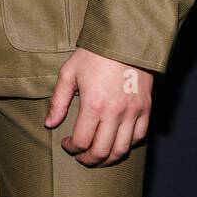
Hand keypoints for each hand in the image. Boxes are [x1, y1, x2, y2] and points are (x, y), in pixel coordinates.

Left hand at [44, 47, 152, 164]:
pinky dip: (128, 145)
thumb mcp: (69, 72)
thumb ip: (58, 101)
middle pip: (102, 152)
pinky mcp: (146, 108)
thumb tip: (50, 123)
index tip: (67, 145)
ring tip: (99, 155)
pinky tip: (118, 141)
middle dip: (88, 159)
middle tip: (81, 156)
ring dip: (108, 159)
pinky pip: (140, 136)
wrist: (125, 38)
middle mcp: (114, 112)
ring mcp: (133, 112)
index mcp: (93, 104)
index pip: (81, 141)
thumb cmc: (95, 54)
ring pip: (122, 150)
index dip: (71, 148)